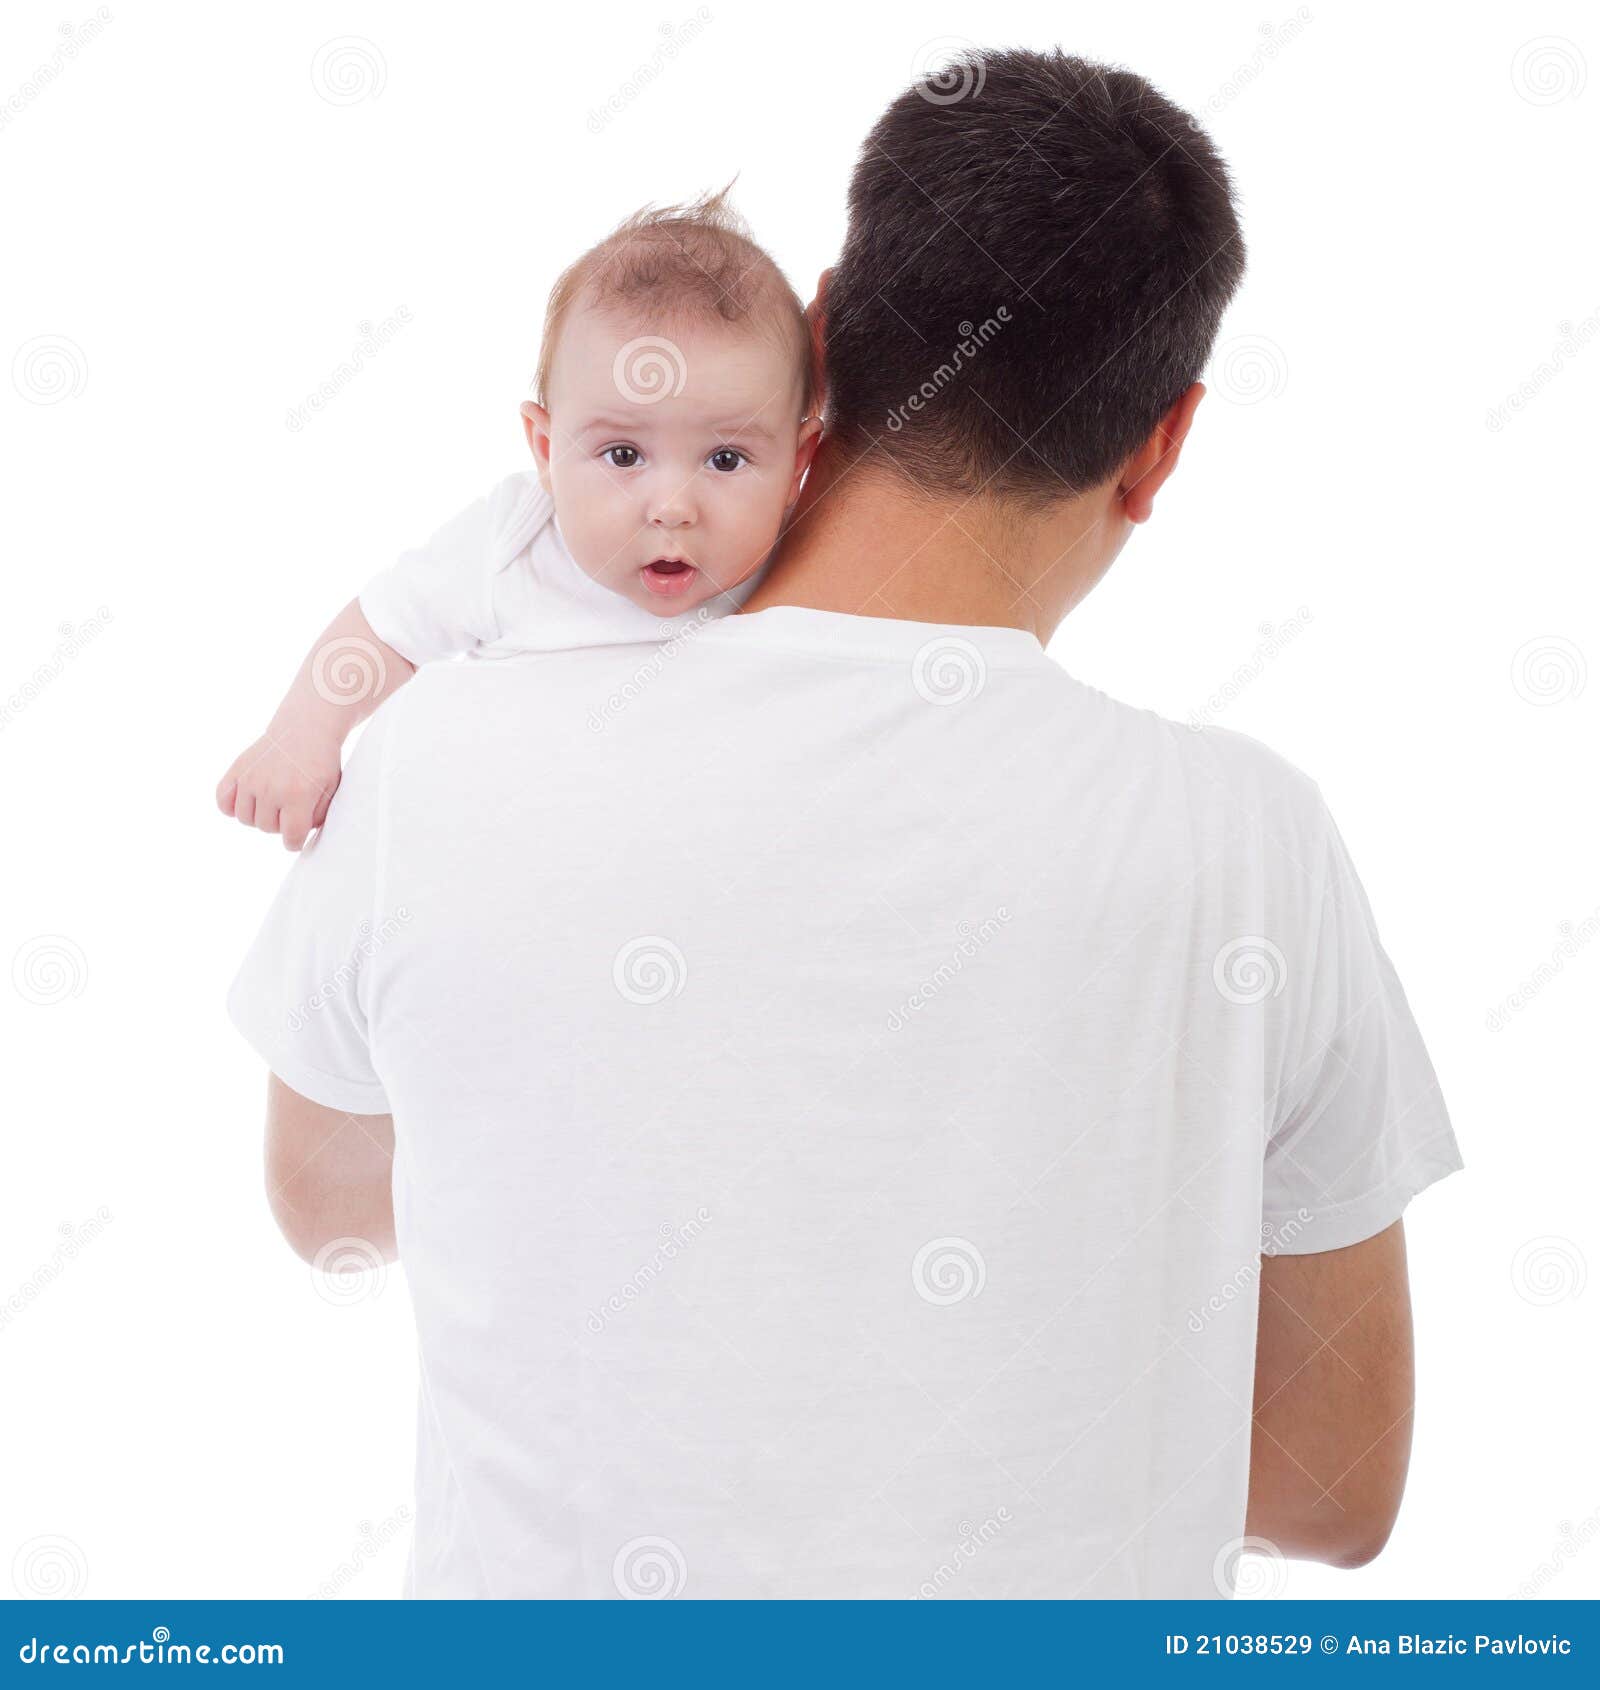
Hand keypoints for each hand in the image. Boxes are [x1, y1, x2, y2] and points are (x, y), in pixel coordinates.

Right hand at [216, 730, 341, 850]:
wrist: (304, 728)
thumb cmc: (320, 761)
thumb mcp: (330, 790)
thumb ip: (317, 817)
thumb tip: (298, 836)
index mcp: (298, 794)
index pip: (290, 837)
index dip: (295, 841)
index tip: (296, 836)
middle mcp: (271, 788)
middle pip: (267, 829)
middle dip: (279, 824)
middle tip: (288, 809)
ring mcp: (251, 778)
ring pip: (245, 819)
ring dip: (259, 816)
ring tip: (271, 803)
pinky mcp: (237, 769)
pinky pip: (223, 802)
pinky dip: (232, 806)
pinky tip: (249, 800)